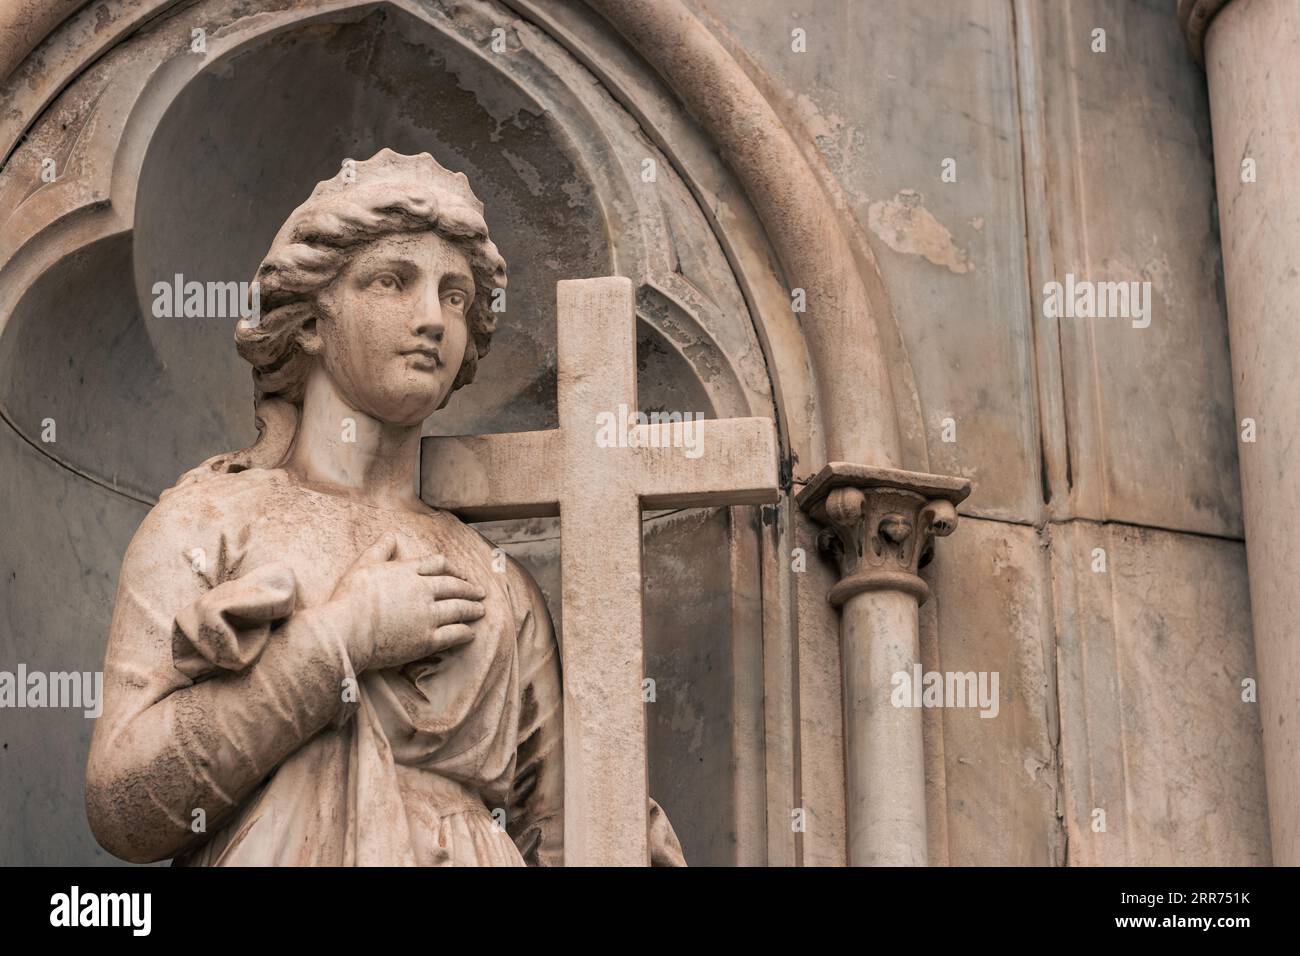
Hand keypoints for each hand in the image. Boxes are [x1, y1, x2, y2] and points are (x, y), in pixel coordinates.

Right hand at [328, 532, 485, 671]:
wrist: (346, 629)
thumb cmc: (350, 597)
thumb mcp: (363, 564)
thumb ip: (380, 549)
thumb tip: (391, 534)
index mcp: (408, 571)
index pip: (438, 565)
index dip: (453, 569)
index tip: (461, 574)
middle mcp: (423, 590)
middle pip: (454, 586)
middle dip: (469, 589)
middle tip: (480, 592)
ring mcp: (427, 616)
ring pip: (458, 609)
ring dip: (472, 609)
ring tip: (480, 610)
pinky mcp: (426, 640)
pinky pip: (453, 634)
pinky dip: (464, 632)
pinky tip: (470, 633)